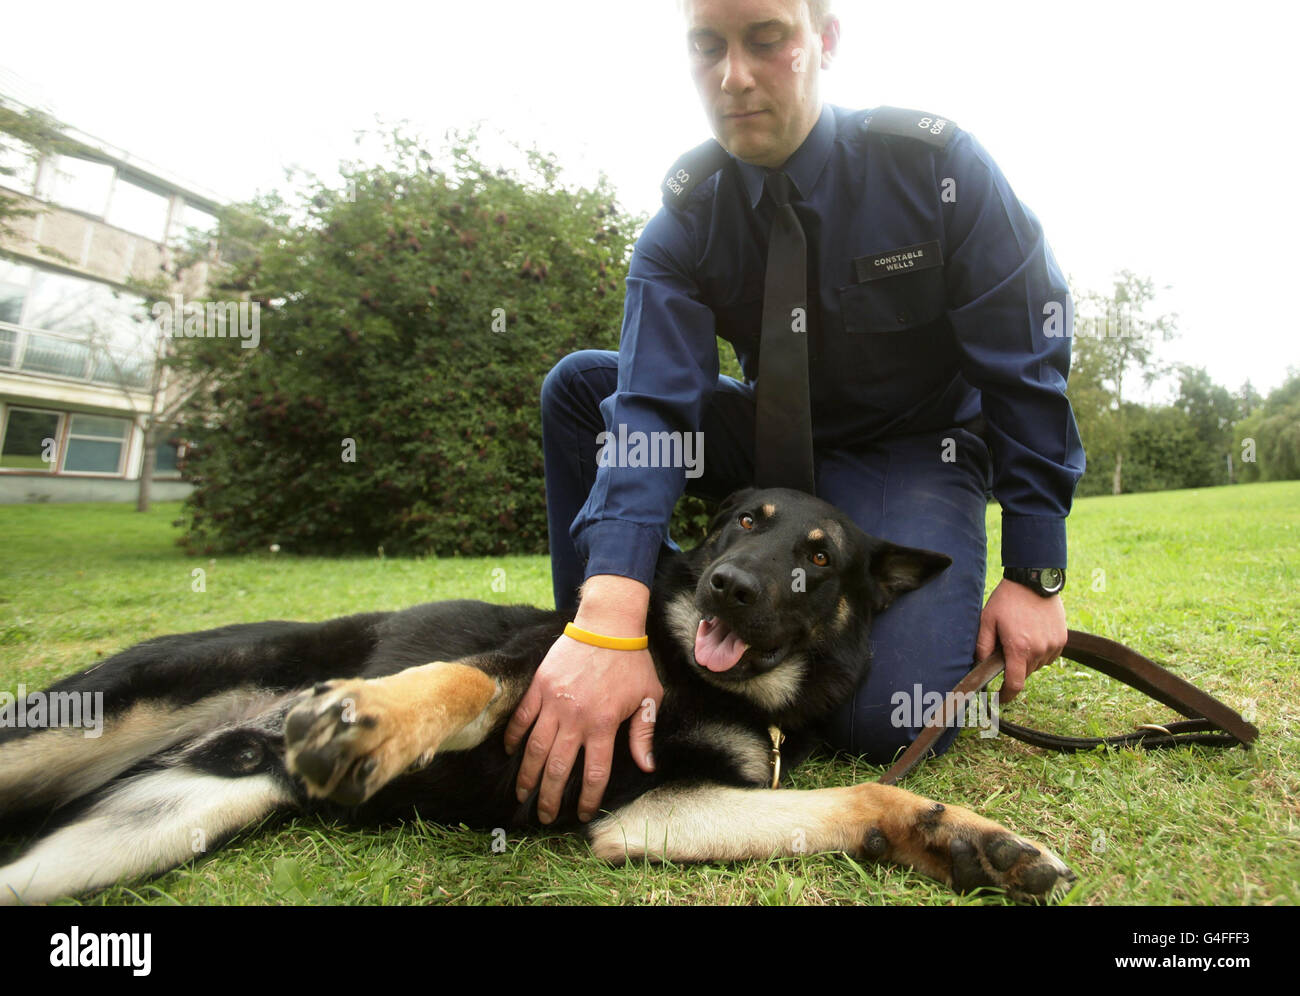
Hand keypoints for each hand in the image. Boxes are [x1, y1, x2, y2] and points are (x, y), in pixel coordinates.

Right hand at [503, 577, 662, 823]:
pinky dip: (515, 737)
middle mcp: (576, 718)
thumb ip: (643, 734)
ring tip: (523, 793)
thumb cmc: (632, 661)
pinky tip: (512, 753)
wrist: (608, 625)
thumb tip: (647, 766)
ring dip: (528, 775)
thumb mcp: (648, 698)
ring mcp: (554, 702)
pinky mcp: (539, 686)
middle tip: (544, 815)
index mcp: (604, 724)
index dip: (587, 798)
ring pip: (535, 748)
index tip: (582, 813)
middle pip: (557, 767)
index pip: (594, 772)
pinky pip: (522, 718)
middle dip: (550, 796)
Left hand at [975, 578, 1065, 703]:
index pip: (1015, 684)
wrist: (1034, 581)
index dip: (1006, 696)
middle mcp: (1039, 650)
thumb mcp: (987, 620)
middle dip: (1013, 668)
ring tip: (1020, 636)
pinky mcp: (1062, 640)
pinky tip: (1032, 635)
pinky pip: (1049, 656)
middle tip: (1006, 648)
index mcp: (1019, 648)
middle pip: (1024, 674)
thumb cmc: (1008, 599)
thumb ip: (982, 645)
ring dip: (1027, 660)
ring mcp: (1053, 645)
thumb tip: (980, 665)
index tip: (1000, 699)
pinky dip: (1039, 652)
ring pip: (1037, 665)